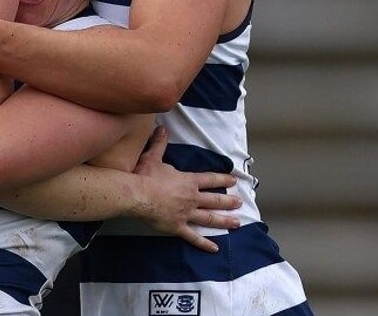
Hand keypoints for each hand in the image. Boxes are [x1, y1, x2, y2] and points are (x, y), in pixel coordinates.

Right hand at [132, 127, 241, 252]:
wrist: (137, 195)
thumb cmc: (145, 176)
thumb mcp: (153, 157)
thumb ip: (160, 144)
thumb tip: (161, 128)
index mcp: (188, 182)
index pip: (209, 179)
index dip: (222, 179)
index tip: (233, 181)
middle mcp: (191, 198)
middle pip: (214, 200)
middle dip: (228, 201)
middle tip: (240, 203)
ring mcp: (186, 214)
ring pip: (209, 218)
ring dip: (224, 221)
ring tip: (237, 223)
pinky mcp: (177, 227)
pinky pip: (193, 237)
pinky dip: (204, 243)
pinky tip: (215, 248)